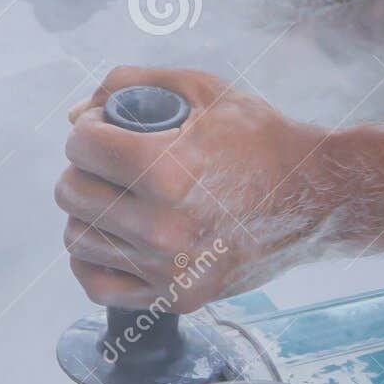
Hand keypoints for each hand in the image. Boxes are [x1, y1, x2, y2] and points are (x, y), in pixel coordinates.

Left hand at [55, 66, 361, 312]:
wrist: (311, 198)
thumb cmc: (259, 141)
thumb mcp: (201, 90)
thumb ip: (129, 86)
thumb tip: (75, 118)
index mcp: (165, 170)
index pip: (81, 146)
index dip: (89, 131)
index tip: (108, 132)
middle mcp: (164, 227)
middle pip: (72, 193)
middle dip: (85, 170)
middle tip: (112, 166)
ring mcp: (169, 269)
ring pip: (78, 239)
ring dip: (88, 215)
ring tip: (117, 201)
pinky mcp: (176, 297)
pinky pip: (98, 287)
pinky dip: (94, 263)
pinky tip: (113, 240)